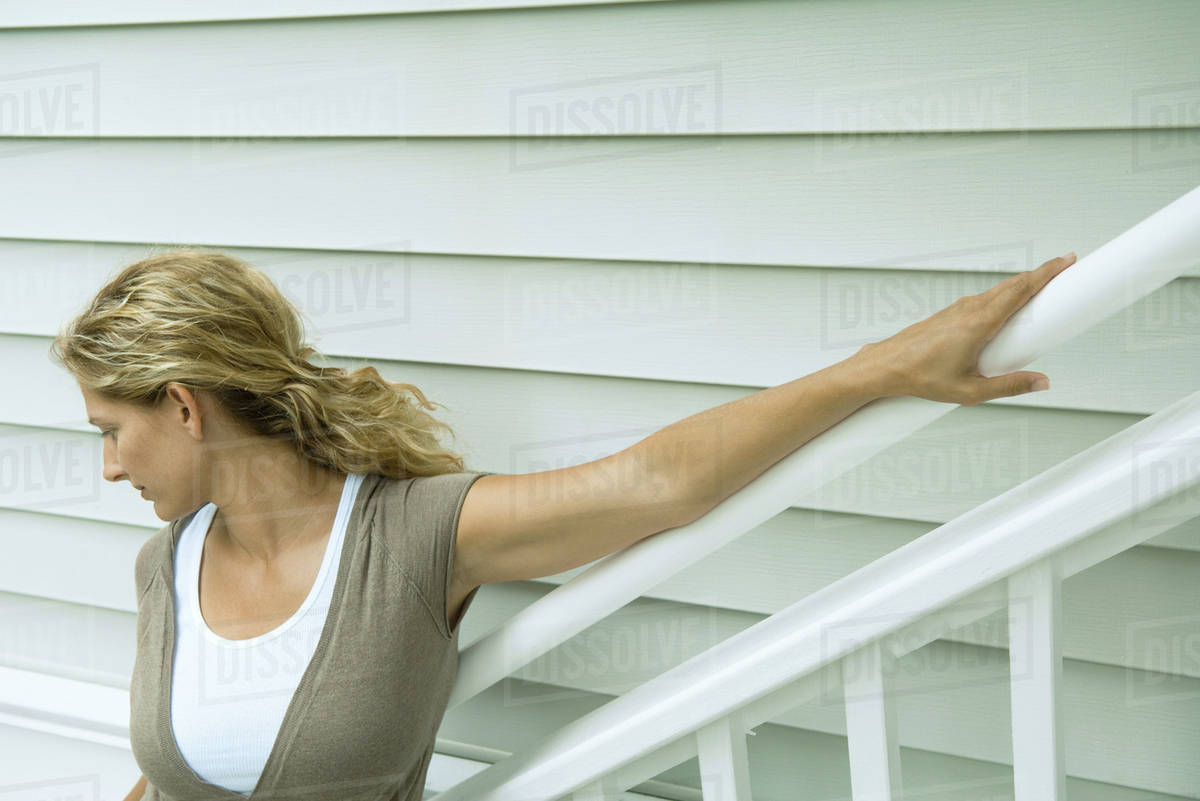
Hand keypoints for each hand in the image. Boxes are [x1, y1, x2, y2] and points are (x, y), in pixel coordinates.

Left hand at [859, 252, 1077, 405]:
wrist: (886, 366)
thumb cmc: (920, 376)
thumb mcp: (971, 390)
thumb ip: (1009, 386)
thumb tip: (1040, 382)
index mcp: (979, 323)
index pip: (1020, 290)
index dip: (1046, 273)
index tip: (1066, 262)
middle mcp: (969, 310)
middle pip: (1014, 284)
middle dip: (1042, 275)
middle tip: (1066, 272)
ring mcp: (959, 309)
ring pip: (999, 290)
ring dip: (1023, 286)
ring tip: (1045, 290)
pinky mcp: (952, 313)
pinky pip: (986, 299)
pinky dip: (1005, 296)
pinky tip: (1011, 308)